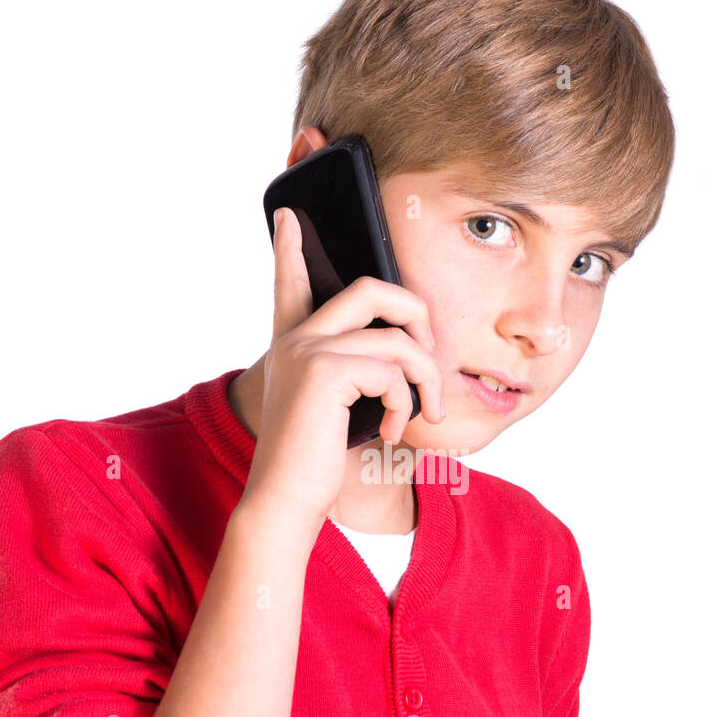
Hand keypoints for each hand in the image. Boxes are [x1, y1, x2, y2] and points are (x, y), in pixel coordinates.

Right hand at [242, 207, 444, 527]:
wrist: (286, 501)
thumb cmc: (315, 463)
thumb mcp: (337, 411)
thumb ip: (358, 377)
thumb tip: (404, 355)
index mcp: (294, 344)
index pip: (291, 284)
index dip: (290, 248)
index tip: (290, 215)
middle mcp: (296, 339)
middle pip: (371, 288)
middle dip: (417, 313)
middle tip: (429, 359)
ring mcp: (308, 350)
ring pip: (397, 338)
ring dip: (426, 379)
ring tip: (425, 416)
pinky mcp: (324, 371)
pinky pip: (394, 370)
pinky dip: (407, 404)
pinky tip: (394, 432)